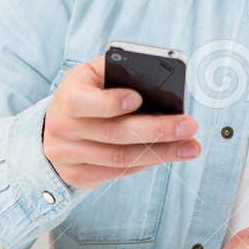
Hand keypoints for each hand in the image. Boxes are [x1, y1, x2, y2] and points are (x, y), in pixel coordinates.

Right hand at [42, 56, 200, 189]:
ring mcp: (67, 155)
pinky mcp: (77, 176)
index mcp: (67, 95)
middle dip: (157, 130)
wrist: (57, 125)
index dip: (111, 102)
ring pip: (120, 158)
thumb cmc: (88, 93)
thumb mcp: (95, 75)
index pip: (84, 102)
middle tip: (189, 126)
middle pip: (114, 134)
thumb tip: (158, 79)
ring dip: (161, 153)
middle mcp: (62, 127)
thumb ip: (121, 72)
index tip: (139, 98)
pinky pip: (118, 173)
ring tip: (190, 146)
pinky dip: (147, 163)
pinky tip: (168, 154)